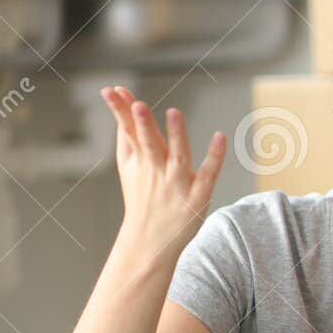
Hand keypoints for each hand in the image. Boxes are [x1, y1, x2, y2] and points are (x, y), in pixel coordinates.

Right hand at [103, 86, 225, 262]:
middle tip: (137, 104)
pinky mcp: (198, 196)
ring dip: (176, 135)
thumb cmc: (141, 200)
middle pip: (149, 144)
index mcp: (139, 162)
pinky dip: (214, 157)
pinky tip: (219, 137)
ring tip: (173, 112)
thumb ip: (127, 140)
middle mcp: (157, 171)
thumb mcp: (129, 169)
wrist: (150, 242)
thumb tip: (122, 113)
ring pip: (177, 156)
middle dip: (143, 125)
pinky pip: (208, 174)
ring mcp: (178, 184)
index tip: (113, 90)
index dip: (121, 111)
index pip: (128, 132)